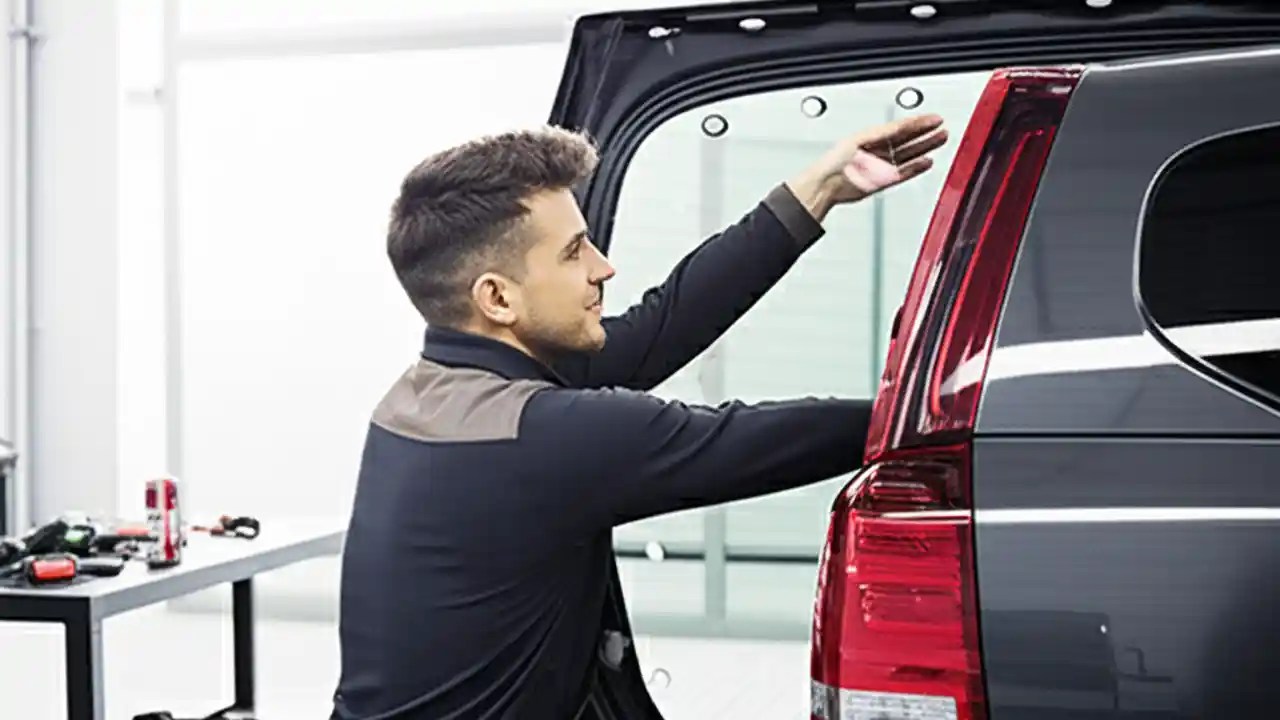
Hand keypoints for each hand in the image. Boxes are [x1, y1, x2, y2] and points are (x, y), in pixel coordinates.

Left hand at [787, 114, 948, 221]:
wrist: (827, 184)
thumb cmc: (835, 161)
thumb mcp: (861, 140)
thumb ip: (883, 134)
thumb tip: (901, 127)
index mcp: (873, 136)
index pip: (901, 126)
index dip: (919, 122)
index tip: (934, 118)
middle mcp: (879, 149)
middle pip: (908, 138)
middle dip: (926, 132)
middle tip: (942, 126)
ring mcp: (882, 164)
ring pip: (909, 154)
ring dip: (925, 147)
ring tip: (941, 139)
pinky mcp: (883, 180)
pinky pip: (904, 172)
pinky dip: (916, 167)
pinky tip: (927, 161)